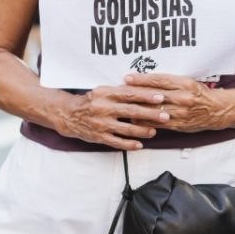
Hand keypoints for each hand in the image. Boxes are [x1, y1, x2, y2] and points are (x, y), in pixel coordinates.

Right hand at [54, 84, 171, 149]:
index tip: (160, 97)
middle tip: (165, 115)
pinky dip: (129, 144)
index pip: (129, 94)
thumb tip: (146, 88)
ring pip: (126, 129)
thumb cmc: (92, 101)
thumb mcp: (104, 91)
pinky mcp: (98, 137)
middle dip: (150, 114)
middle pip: (131, 111)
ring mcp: (101, 124)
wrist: (68, 114)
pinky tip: (139, 145)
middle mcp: (103, 108)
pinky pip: (116, 142)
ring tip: (154, 131)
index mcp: (106, 94)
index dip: (146, 96)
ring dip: (142, 130)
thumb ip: (121, 91)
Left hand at [124, 72, 230, 131]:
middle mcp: (183, 98)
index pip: (159, 80)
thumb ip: (170, 82)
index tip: (128, 78)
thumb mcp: (188, 82)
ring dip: (136, 108)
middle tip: (120, 91)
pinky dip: (144, 121)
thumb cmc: (200, 94)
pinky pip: (157, 124)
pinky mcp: (179, 125)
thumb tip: (146, 81)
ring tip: (123, 105)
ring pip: (153, 110)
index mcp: (185, 83)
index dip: (142, 79)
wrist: (218, 110)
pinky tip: (133, 119)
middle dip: (135, 93)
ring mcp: (181, 113)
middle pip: (153, 95)